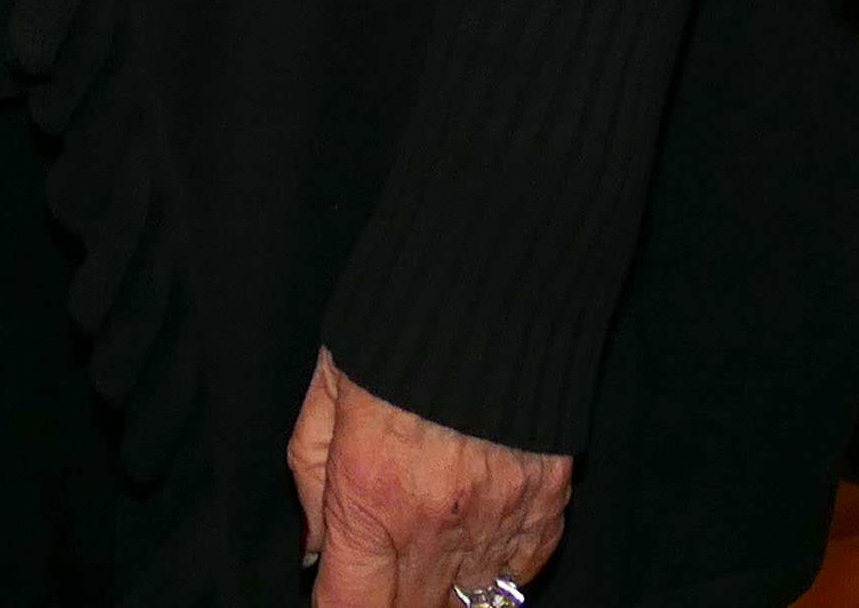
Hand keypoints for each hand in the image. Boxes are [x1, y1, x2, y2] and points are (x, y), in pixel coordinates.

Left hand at [285, 352, 569, 607]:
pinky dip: (495, 570)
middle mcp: (436, 524)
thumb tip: (317, 546)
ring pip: (466, 604)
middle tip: (381, 573)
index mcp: (372, 496)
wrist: (496, 282)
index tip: (338, 594)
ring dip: (441, 592)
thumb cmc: (399, 328)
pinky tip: (474, 540)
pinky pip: (518, 573)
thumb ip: (312, 479)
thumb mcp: (327, 392)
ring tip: (427, 557)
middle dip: (389, 602)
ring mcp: (497, 520)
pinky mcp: (546, 505)